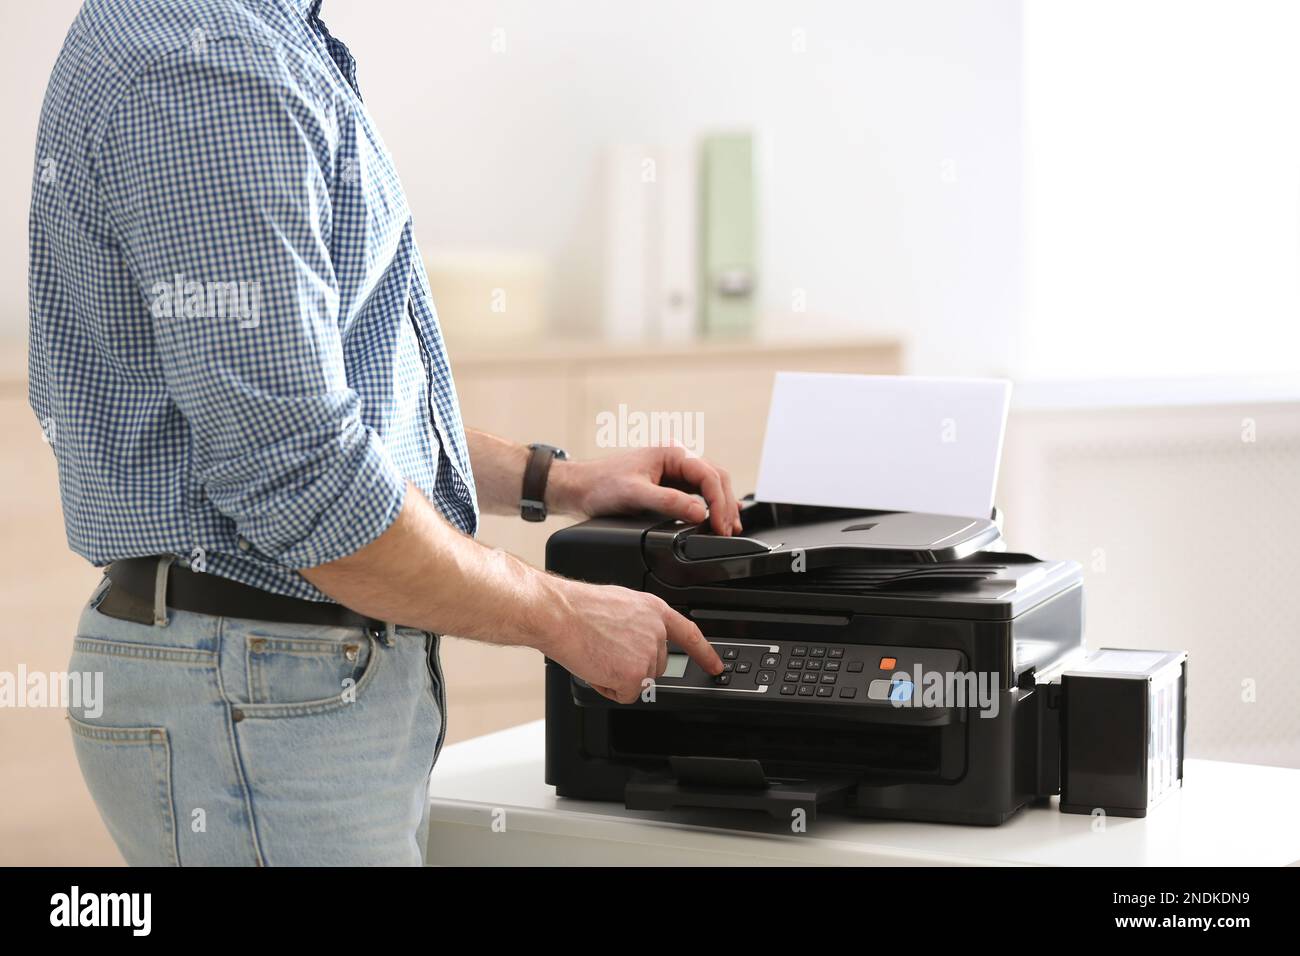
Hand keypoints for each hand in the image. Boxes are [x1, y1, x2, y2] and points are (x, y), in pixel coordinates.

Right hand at [538, 575, 723, 703]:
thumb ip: (638, 623)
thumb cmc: (578, 609)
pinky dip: (609, 688)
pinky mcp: (635, 674)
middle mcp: (656, 631)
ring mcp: (648, 654)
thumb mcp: (619, 606)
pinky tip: (597, 668)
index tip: (715, 666)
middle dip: (632, 666)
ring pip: (639, 681)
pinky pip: (625, 695)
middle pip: (655, 666)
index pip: (689, 635)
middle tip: (606, 651)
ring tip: (598, 654)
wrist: (559, 614)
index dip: (704, 653)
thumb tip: (637, 640)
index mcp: (654, 611)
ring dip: (618, 676)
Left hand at [548, 446, 743, 535]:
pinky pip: (697, 492)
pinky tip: (715, 518)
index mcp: (672, 452)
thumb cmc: (600, 485)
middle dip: (726, 504)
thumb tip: (700, 512)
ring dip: (721, 505)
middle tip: (729, 530)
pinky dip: (709, 505)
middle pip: (715, 478)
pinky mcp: (667, 483)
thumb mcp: (635, 494)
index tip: (720, 525)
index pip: (709, 476)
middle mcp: (676, 458)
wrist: (578, 488)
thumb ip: (669, 502)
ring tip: (728, 528)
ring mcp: (673, 470)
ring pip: (709, 484)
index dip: (720, 502)